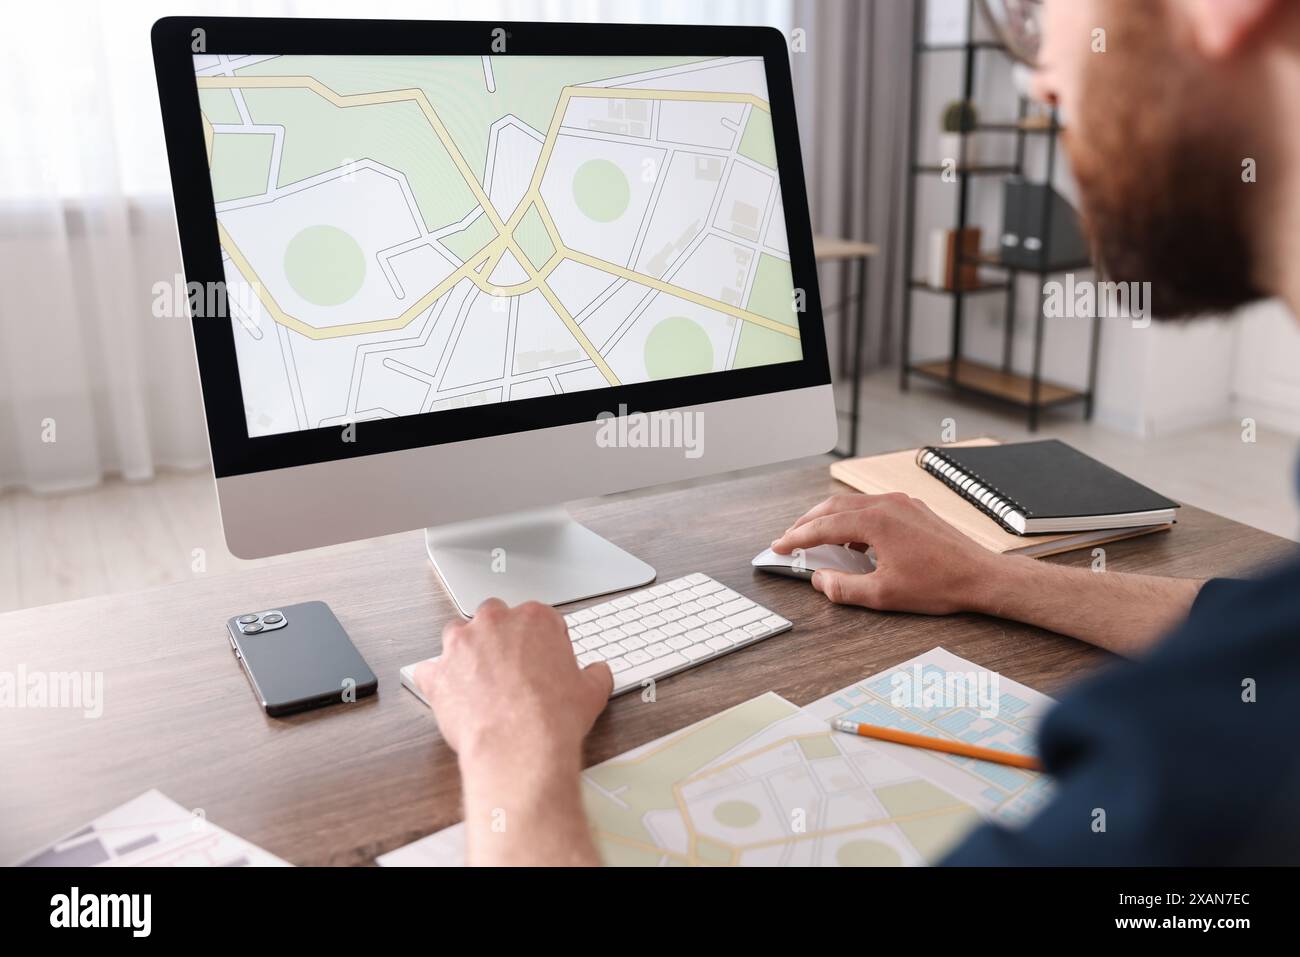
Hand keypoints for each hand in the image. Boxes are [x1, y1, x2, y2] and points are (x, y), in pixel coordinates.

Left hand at [415, 599, 611, 865]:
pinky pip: (430, 670)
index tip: (543, 661)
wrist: (520, 746)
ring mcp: (462, 645)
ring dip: (467, 652)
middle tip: (512, 669)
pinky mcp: (438, 672)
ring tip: (480, 681)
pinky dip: (438, 680)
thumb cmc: (553, 716)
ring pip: (458, 635)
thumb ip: (595, 673)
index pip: (538, 619)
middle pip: (495, 617)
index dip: (542, 642)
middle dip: (501, 638)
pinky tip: (451, 695)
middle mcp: (495, 622)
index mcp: (535, 618)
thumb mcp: (592, 691)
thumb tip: (598, 673)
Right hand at [771, 492, 1002, 614]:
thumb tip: (820, 580)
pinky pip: (872, 507)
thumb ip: (843, 588)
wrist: (982, 577)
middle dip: (807, 522)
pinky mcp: (913, 509)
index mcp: (876, 521)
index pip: (823, 526)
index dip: (796, 538)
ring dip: (830, 519)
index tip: (779, 546)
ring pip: (852, 504)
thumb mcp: (883, 595)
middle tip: (790, 539)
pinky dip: (853, 519)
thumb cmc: (940, 584)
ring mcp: (902, 503)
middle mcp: (887, 505)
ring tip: (816, 539)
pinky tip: (852, 540)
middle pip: (833, 506)